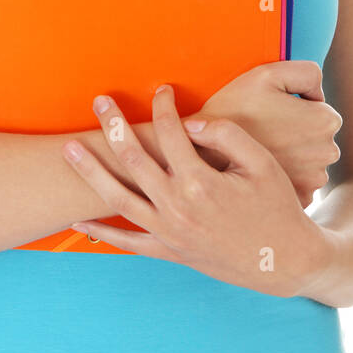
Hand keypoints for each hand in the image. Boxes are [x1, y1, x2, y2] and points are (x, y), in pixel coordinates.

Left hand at [62, 85, 329, 295]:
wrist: (283, 261)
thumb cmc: (278, 207)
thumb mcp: (261, 163)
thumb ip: (225, 136)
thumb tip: (190, 121)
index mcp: (200, 181)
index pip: (170, 132)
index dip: (164, 106)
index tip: (163, 90)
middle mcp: (177, 207)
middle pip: (133, 158)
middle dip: (114, 125)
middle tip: (99, 101)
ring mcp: (169, 232)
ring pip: (118, 198)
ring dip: (91, 171)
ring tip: (69, 149)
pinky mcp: (169, 252)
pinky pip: (127, 243)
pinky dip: (101, 233)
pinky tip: (77, 222)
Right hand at [199, 62, 341, 207]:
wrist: (204, 152)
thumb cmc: (234, 109)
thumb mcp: (267, 74)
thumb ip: (307, 73)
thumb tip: (319, 95)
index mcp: (325, 121)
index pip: (322, 110)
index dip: (296, 108)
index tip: (272, 112)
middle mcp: (327, 153)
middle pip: (318, 137)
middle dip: (298, 133)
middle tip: (265, 130)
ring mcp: (315, 179)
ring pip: (309, 161)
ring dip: (292, 156)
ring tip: (262, 148)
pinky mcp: (302, 199)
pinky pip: (299, 183)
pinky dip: (285, 177)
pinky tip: (262, 168)